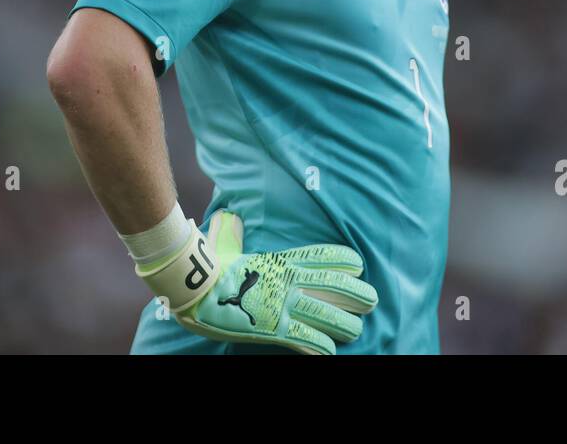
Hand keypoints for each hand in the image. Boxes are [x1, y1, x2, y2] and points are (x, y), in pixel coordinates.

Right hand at [138, 210, 377, 354]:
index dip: (341, 260)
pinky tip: (331, 352)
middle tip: (373, 299)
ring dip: (344, 323)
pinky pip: (303, 338)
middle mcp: (286, 281)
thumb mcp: (223, 243)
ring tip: (358, 328)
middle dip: (355, 292)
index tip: (359, 264)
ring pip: (323, 313)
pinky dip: (319, 345)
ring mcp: (280, 304)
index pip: (317, 257)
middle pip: (330, 285)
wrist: (193, 286)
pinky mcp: (271, 327)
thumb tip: (228, 215)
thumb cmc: (208, 265)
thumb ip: (231, 231)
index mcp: (278, 262)